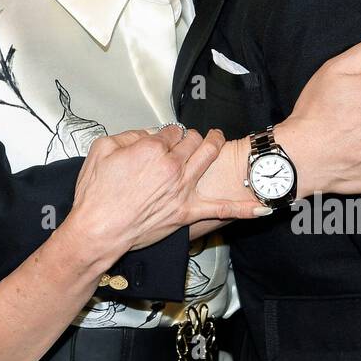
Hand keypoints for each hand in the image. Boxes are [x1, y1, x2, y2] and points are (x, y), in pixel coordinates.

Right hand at [68, 125, 263, 256]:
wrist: (99, 230)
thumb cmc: (96, 194)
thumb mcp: (101, 150)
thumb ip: (126, 136)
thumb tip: (143, 136)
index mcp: (152, 150)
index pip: (170, 131)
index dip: (168, 133)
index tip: (164, 138)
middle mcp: (173, 166)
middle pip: (193, 140)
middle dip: (192, 135)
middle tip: (190, 137)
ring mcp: (183, 190)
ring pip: (209, 158)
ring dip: (216, 145)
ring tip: (217, 140)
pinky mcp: (187, 213)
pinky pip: (221, 210)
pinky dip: (243, 209)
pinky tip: (263, 207)